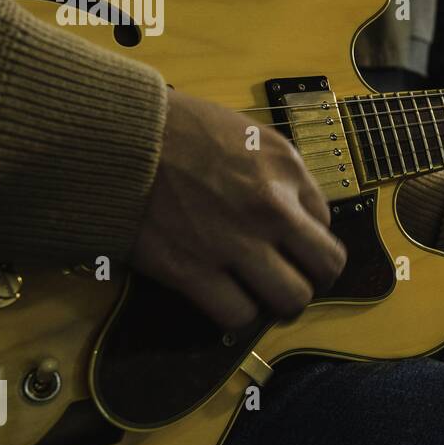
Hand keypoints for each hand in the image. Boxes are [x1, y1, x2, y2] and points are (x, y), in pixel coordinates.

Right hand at [132, 89, 346, 328]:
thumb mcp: (250, 133)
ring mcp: (233, 243)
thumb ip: (283, 174)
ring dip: (280, 303)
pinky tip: (226, 299)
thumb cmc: (179, 129)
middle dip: (312, 279)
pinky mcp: (192, 270)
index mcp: (286, 170)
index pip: (326, 224)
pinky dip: (237, 315)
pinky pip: (238, 315)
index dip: (308, 237)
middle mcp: (269, 209)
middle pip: (325, 268)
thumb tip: (302, 215)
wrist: (117, 139)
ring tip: (261, 294)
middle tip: (291, 278)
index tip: (290, 242)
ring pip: (290, 299)